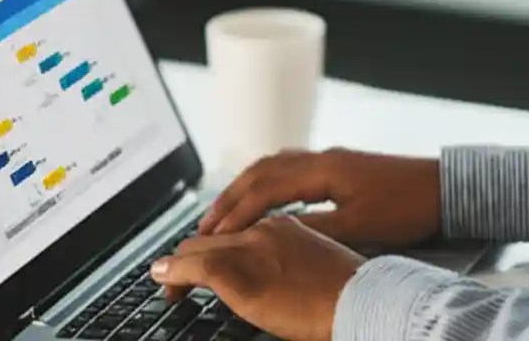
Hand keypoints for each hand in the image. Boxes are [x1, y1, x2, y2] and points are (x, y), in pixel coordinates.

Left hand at [150, 216, 364, 340]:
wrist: (364, 300)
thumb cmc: (352, 296)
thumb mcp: (319, 272)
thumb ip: (293, 269)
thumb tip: (278, 287)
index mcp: (286, 227)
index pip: (238, 232)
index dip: (215, 250)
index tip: (205, 267)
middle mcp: (265, 230)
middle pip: (212, 237)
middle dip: (188, 258)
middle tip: (174, 277)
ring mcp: (250, 248)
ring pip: (197, 249)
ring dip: (176, 266)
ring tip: (164, 280)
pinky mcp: (238, 271)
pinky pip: (193, 269)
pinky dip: (173, 275)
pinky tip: (166, 284)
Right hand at [199, 148, 440, 246]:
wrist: (444, 187)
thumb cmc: (408, 206)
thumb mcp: (361, 226)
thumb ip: (316, 229)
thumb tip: (275, 235)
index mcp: (323, 170)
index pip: (265, 189)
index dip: (236, 213)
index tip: (213, 235)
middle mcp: (321, 158)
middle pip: (261, 171)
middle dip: (229, 197)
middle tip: (204, 224)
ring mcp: (330, 159)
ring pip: (273, 166)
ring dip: (245, 187)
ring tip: (223, 212)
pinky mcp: (339, 166)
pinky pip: (289, 168)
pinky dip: (266, 182)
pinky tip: (263, 198)